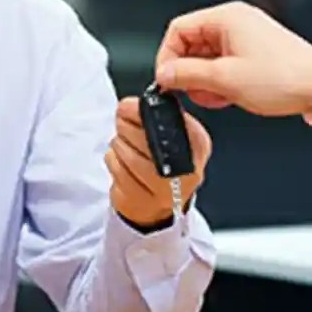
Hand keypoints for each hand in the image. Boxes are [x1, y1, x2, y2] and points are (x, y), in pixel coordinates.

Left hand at [107, 98, 210, 227]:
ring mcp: (164, 189)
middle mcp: (187, 169)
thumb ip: (159, 118)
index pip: (168, 120)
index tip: (127, 106)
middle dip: (125, 125)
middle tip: (121, 122)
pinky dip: (113, 160)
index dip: (140, 111)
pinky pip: (118, 170)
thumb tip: (131, 104)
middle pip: (146, 137)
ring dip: (118, 143)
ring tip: (121, 143)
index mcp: (198, 145)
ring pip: (129, 154)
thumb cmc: (162, 165)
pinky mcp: (141, 200)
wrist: (156, 207)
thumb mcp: (173, 138)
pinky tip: (120, 161)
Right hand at [155, 1, 311, 125]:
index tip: (167, 81)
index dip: (167, 57)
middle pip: (191, 43)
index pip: (178, 30)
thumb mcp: (224, 79)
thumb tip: (164, 74)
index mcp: (226, 17)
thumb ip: (187, 75)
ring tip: (213, 97)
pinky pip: (225, 63)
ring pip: (208, 56)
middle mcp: (236, 22)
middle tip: (190, 93)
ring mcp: (247, 37)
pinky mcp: (256, 53)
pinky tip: (226, 97)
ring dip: (204, 80)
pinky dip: (220, 81)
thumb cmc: (283, 79)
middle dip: (188, 71)